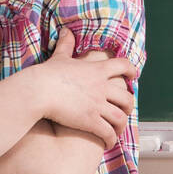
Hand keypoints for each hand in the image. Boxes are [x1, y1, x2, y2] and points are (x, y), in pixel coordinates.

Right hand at [36, 27, 136, 147]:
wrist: (38, 91)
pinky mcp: (91, 121)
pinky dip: (111, 139)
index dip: (131, 70)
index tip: (133, 75)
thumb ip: (66, 44)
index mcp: (97, 70)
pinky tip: (108, 142)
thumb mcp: (59, 57)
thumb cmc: (47, 74)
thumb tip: (66, 31)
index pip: (123, 66)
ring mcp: (98, 105)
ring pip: (121, 117)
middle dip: (129, 106)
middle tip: (126, 110)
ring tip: (118, 130)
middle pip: (127, 98)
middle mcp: (102, 88)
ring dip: (122, 126)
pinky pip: (108, 133)